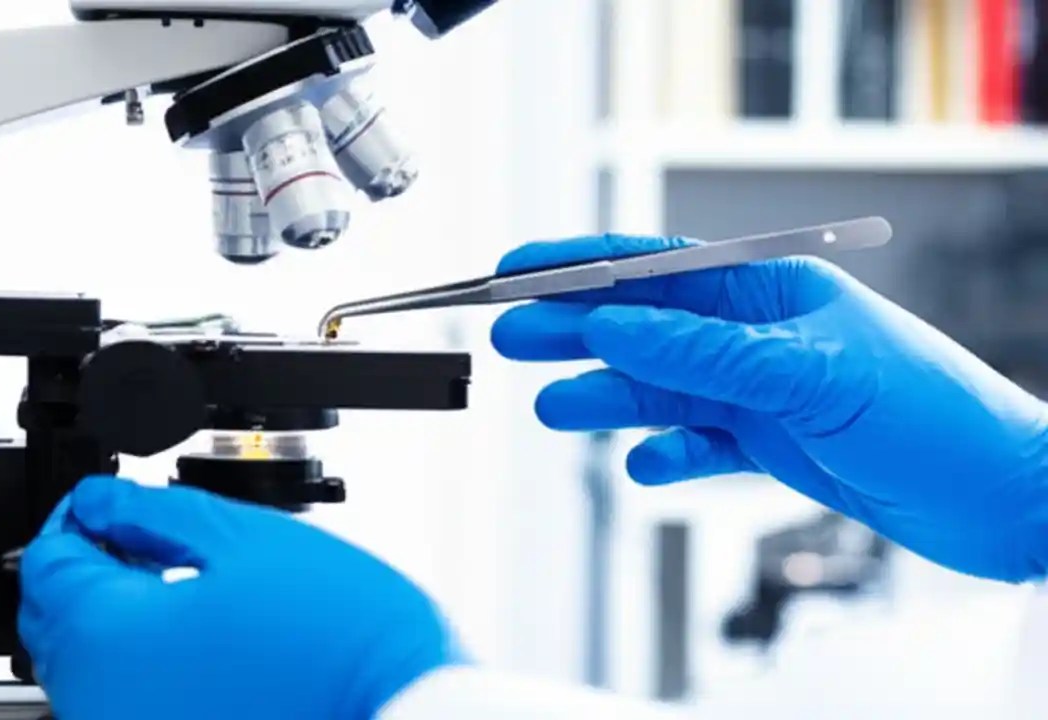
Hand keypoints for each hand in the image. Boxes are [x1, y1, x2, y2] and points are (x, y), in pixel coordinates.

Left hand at [19, 476, 462, 719]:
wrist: (400, 712)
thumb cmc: (338, 636)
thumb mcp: (241, 539)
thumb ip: (149, 510)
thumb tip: (97, 500)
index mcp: (108, 639)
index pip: (44, 563)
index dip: (76, 516)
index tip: (106, 501)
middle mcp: (100, 705)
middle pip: (53, 621)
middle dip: (86, 567)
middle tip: (142, 536)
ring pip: (85, 669)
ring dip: (112, 619)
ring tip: (176, 582)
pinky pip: (124, 706)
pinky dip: (139, 668)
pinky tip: (193, 639)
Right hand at [492, 234, 1047, 582]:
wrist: (1000, 504)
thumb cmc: (935, 414)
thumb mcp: (809, 374)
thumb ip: (703, 356)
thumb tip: (612, 329)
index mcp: (769, 289)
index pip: (656, 267)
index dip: (579, 267)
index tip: (516, 272)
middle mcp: (756, 335)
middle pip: (642, 327)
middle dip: (573, 332)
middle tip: (511, 339)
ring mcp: (759, 392)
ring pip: (658, 390)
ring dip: (605, 399)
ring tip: (553, 409)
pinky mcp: (769, 447)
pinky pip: (695, 446)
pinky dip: (666, 456)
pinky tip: (646, 466)